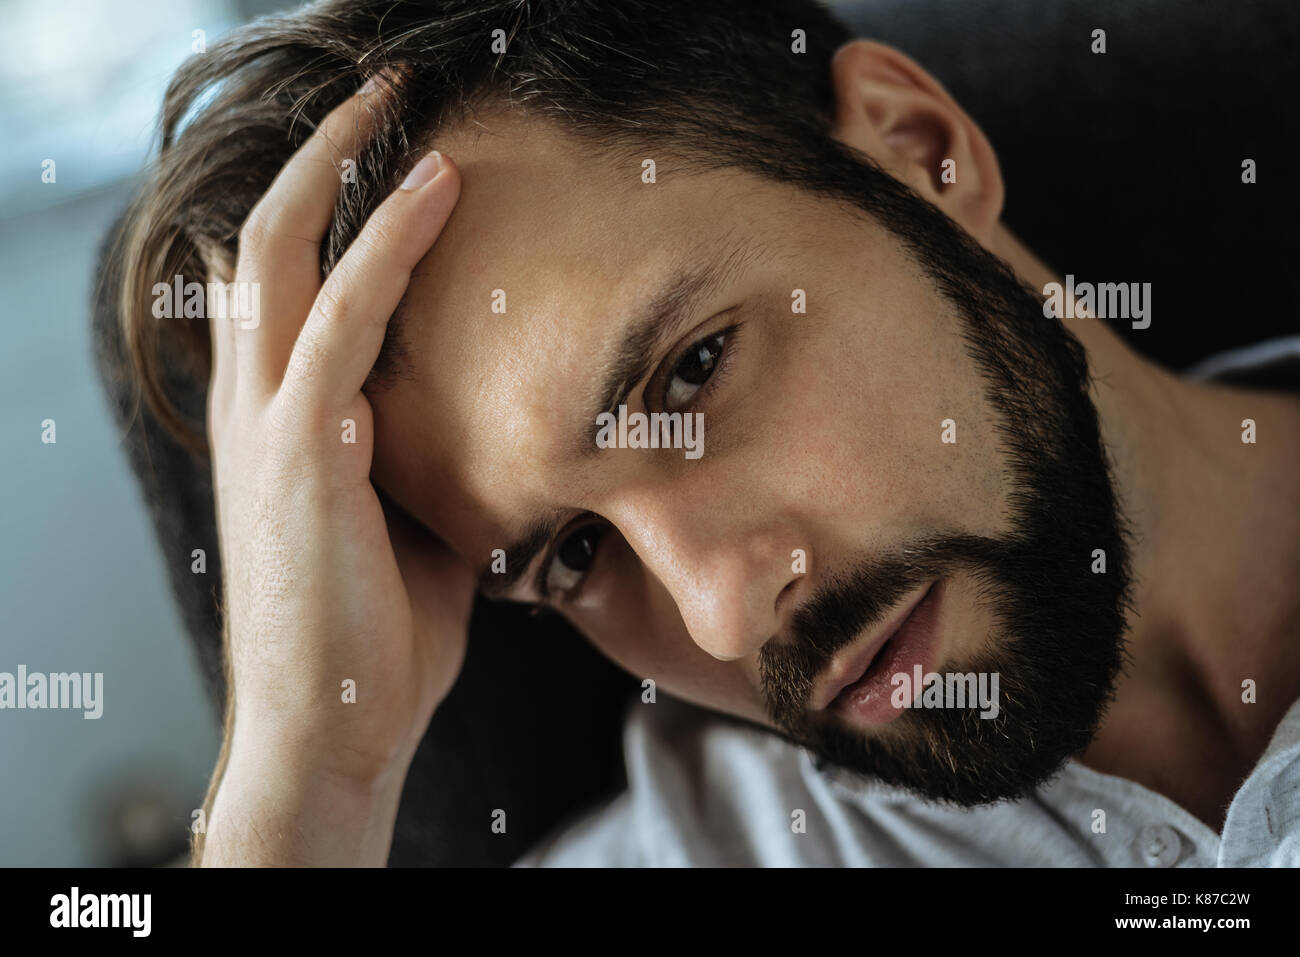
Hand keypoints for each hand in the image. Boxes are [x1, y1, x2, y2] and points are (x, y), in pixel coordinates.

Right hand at [207, 84, 472, 797]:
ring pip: (286, 254)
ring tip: (402, 100)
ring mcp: (269, 422)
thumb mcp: (409, 522)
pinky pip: (343, 319)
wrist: (338, 725)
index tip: (388, 154)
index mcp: (278, 419)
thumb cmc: (377, 633)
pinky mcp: (301, 451)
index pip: (284, 282)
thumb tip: (494, 420)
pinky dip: (387, 244)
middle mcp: (255, 404)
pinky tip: (434, 189)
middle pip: (265, 240)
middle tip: (385, 92)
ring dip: (343, 166)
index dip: (324, 206)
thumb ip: (426, 457)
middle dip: (319, 155)